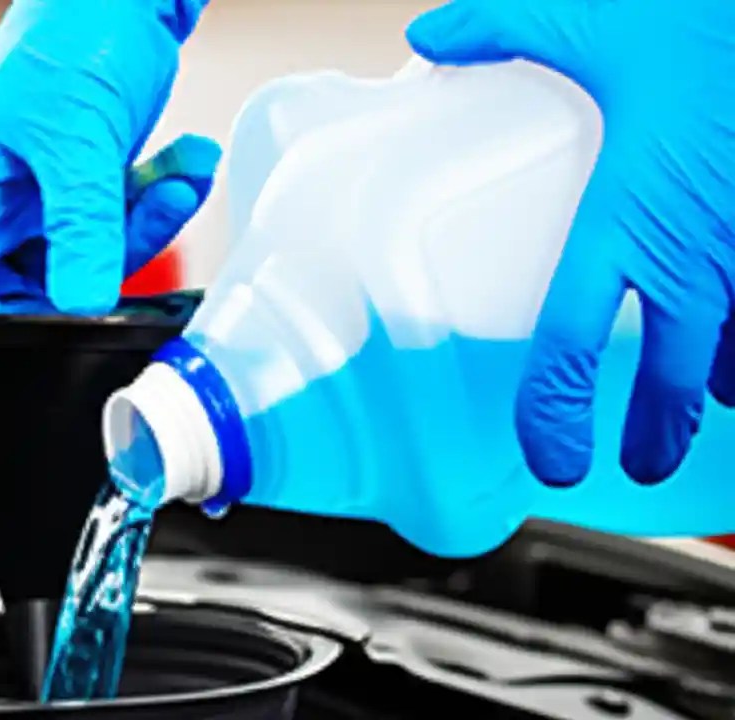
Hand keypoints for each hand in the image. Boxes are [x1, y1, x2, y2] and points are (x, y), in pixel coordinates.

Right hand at [0, 0, 212, 315]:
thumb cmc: (73, 32)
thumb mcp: (77, 141)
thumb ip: (84, 228)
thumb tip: (85, 304)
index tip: (50, 335)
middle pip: (33, 286)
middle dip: (94, 275)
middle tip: (133, 255)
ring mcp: (46, 192)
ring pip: (91, 257)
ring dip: (145, 230)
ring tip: (178, 183)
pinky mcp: (91, 179)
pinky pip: (124, 219)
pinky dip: (161, 199)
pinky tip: (186, 163)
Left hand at [407, 0, 734, 486]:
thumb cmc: (709, 23)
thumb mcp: (596, 25)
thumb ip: (506, 33)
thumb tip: (432, 32)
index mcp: (628, 221)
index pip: (570, 347)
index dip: (554, 415)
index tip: (551, 455)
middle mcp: (695, 256)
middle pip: (670, 384)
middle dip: (653, 435)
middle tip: (637, 464)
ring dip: (713, 392)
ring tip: (697, 414)